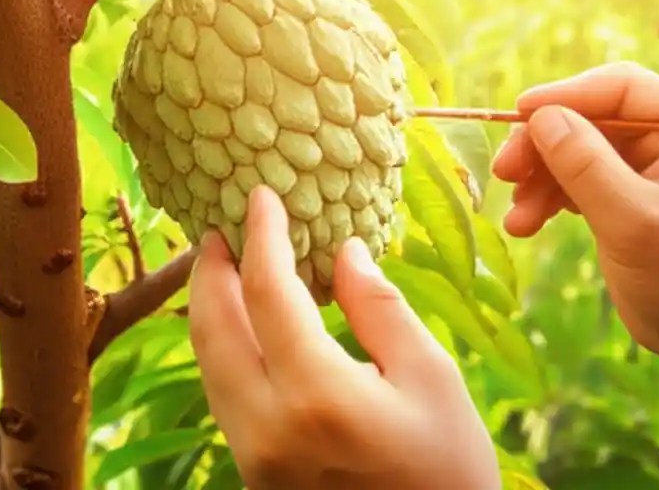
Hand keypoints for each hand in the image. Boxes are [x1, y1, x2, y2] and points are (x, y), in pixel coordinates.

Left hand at [188, 186, 499, 489]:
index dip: (262, 237)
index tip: (261, 197)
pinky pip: (223, 395)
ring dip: (208, 309)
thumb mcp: (432, 378)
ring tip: (222, 269)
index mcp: (318, 395)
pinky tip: (244, 325)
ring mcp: (253, 456)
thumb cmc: (450, 469)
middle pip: (213, 328)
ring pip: (208, 364)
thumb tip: (343, 252)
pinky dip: (223, 348)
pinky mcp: (253, 474)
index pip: (268, 293)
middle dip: (209, 271)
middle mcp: (268, 426)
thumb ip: (380, 309)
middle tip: (218, 229)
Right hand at [491, 62, 658, 363]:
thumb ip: (586, 165)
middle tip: (505, 172)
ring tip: (517, 218)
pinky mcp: (629, 198)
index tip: (520, 114)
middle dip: (545, 144)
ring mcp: (650, 170)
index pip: (623, 88)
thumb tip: (541, 116)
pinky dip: (550, 199)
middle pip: (592, 118)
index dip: (568, 94)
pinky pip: (579, 181)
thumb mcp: (633, 222)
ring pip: (577, 150)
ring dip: (541, 179)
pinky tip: (525, 225)